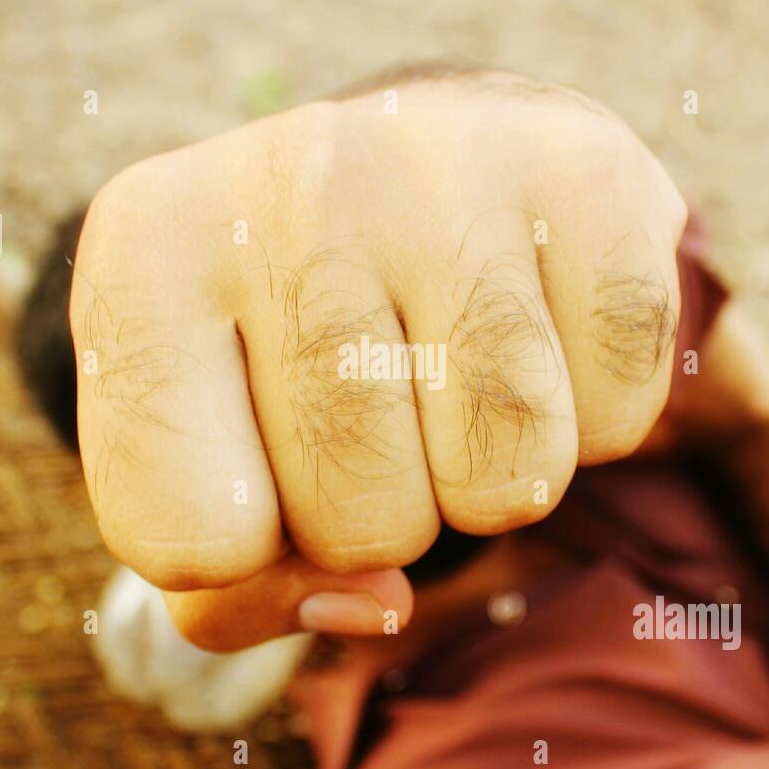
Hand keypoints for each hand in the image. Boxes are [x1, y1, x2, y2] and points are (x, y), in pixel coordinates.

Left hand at [70, 72, 686, 649]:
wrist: (417, 167)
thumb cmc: (293, 339)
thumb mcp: (207, 449)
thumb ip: (237, 584)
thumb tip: (374, 607)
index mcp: (145, 247)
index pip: (191, 542)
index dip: (244, 548)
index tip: (253, 459)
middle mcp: (286, 177)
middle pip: (364, 524)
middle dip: (383, 515)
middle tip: (380, 403)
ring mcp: (444, 161)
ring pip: (507, 483)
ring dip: (493, 475)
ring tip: (459, 367)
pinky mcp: (589, 168)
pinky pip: (622, 418)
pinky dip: (594, 417)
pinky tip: (542, 326)